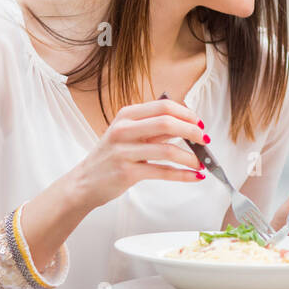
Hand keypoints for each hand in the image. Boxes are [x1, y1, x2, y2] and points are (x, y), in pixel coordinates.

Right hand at [71, 98, 207, 209]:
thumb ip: (153, 128)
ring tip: (202, 163)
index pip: (163, 106)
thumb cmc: (110, 156)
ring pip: (167, 150)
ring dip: (190, 158)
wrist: (84, 182)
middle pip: (167, 123)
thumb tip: (186, 125)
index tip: (200, 123)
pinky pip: (162, 172)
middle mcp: (123, 130)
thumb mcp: (127, 135)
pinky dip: (183, 174)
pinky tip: (195, 176)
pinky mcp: (127, 172)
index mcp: (126, 115)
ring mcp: (123, 151)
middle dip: (192, 132)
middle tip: (205, 140)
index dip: (186, 113)